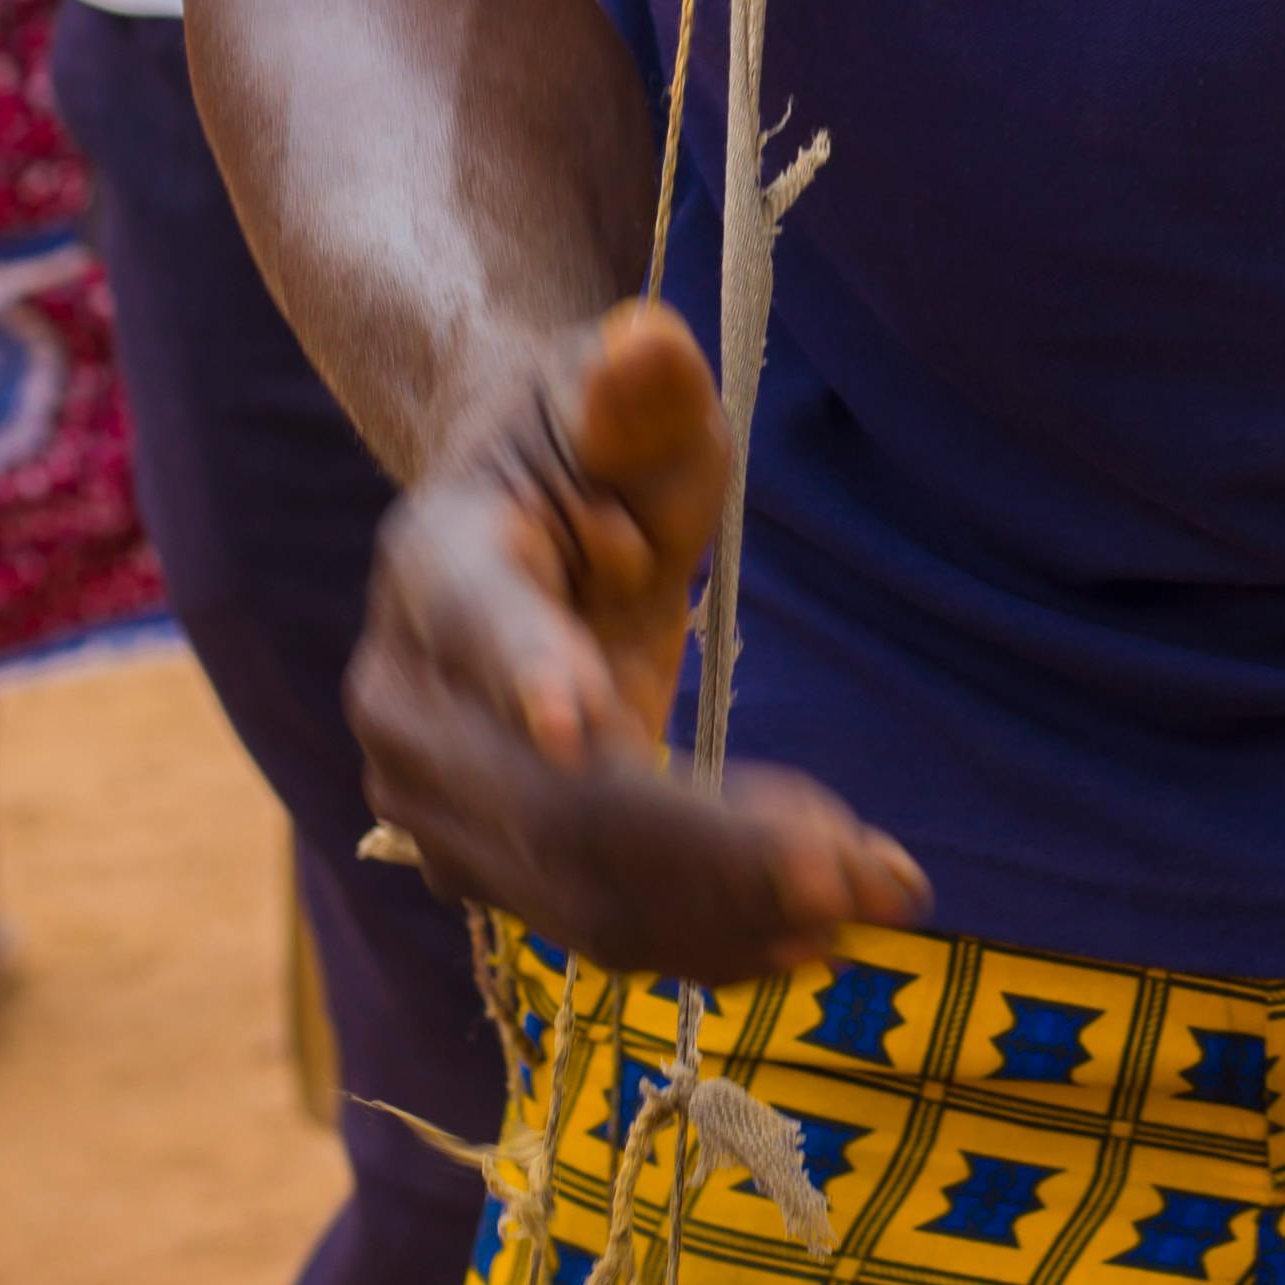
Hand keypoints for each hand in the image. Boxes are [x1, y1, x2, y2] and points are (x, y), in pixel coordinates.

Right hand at [350, 297, 930, 977]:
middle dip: (709, 850)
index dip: (532, 676)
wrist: (526, 520)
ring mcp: (437, 806)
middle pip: (551, 801)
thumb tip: (645, 345)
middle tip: (856, 869)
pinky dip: (713, 938)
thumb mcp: (624, 395)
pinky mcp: (493, 871)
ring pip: (581, 891)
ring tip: (874, 898)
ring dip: (733, 912)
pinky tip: (822, 928)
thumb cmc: (590, 443)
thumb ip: (639, 386)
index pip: (475, 624)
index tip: (593, 734)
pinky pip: (601, 926)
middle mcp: (409, 703)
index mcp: (434, 562)